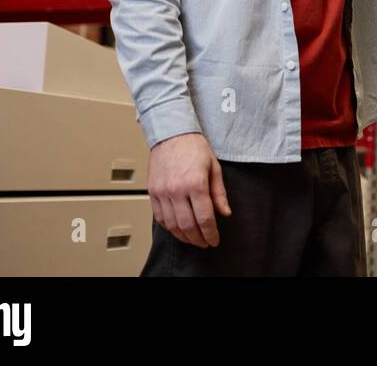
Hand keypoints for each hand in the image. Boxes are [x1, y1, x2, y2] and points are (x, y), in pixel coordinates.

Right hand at [148, 132, 231, 247]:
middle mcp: (176, 190)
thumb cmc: (193, 146)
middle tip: (205, 243)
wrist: (171, 134)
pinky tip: (177, 228)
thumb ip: (219, 192)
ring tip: (193, 239)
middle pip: (188, 225)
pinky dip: (169, 227)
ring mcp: (162, 192)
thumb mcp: (214, 167)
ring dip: (183, 236)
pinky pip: (159, 217)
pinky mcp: (152, 192)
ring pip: (172, 224)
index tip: (214, 240)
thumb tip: (225, 212)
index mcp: (195, 183)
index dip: (211, 233)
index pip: (205, 217)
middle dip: (198, 238)